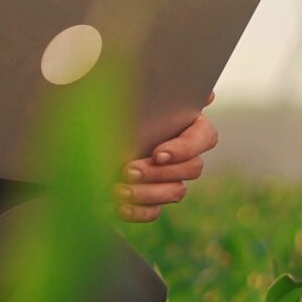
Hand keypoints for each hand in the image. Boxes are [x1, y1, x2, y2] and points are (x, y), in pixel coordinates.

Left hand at [117, 95, 217, 223]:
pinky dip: (138, 212)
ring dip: (147, 193)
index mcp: (191, 125)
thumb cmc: (123, 101)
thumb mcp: (140, 92)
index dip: (183, 149)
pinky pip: (155, 212)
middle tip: (127, 170)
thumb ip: (166, 88)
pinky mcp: (153, 198)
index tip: (158, 154)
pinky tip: (118, 208)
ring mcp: (172, 179)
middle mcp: (186, 154)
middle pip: (192, 169)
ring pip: (176, 192)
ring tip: (117, 189)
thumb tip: (207, 94)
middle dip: (158, 173)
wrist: (95, 127)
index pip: (204, 138)